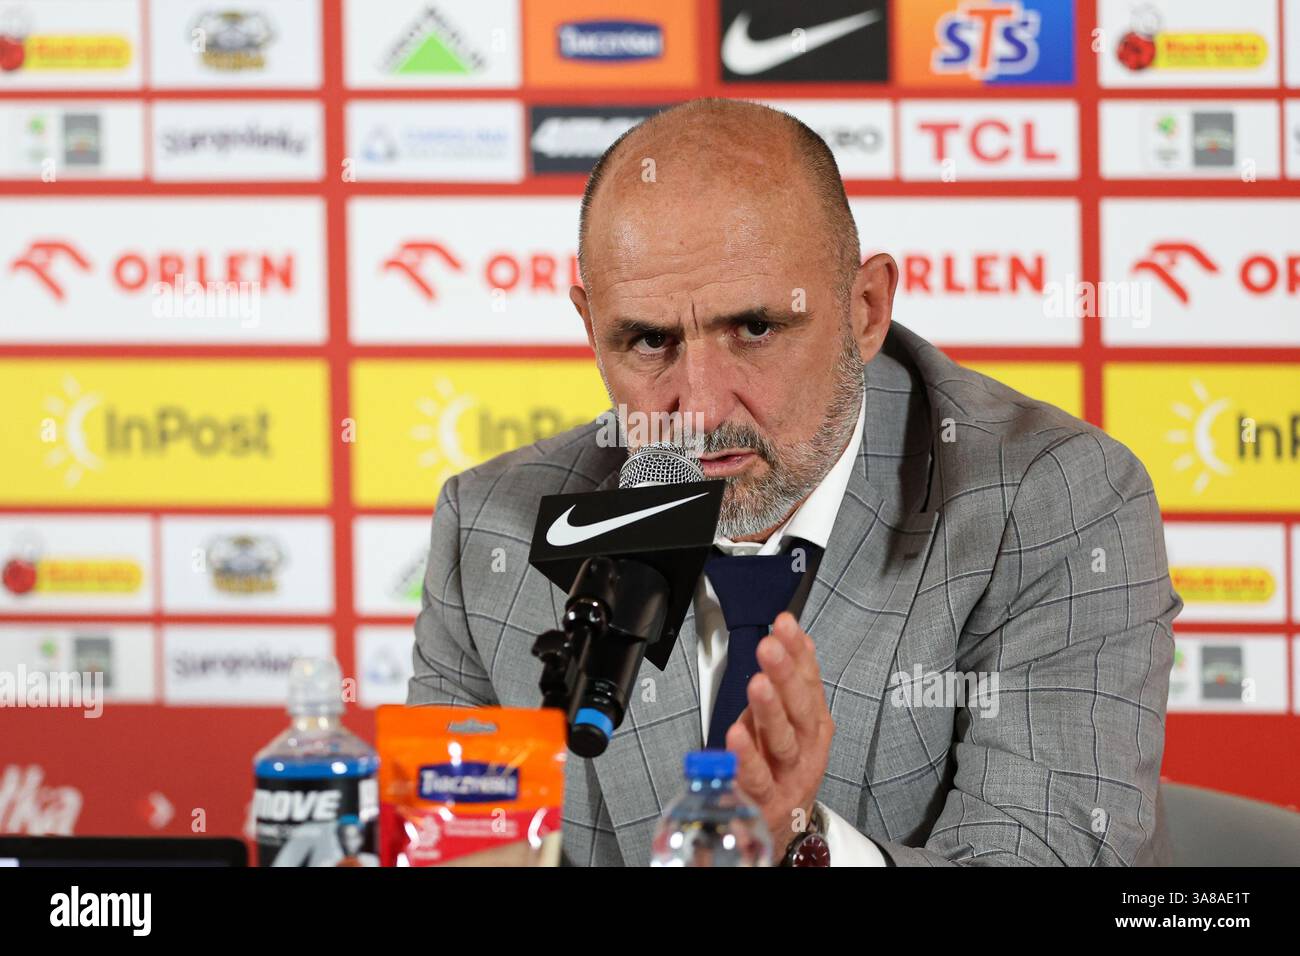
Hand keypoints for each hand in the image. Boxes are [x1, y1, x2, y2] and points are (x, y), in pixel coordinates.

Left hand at [726, 611, 834, 858]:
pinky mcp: (767, 797)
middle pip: (799, 707)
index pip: (809, 680)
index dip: (798, 651)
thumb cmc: (786, 762)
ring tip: (758, 684)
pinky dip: (746, 756)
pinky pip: (757, 776)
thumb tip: (794, 633)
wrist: (789, 821)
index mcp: (813, 720)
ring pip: (782, 739)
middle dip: (786, 674)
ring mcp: (788, 772)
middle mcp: (806, 744)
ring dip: (770, 710)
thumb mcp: (795, 717)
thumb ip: (796, 678)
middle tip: (770, 647)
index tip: (784, 623)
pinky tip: (734, 736)